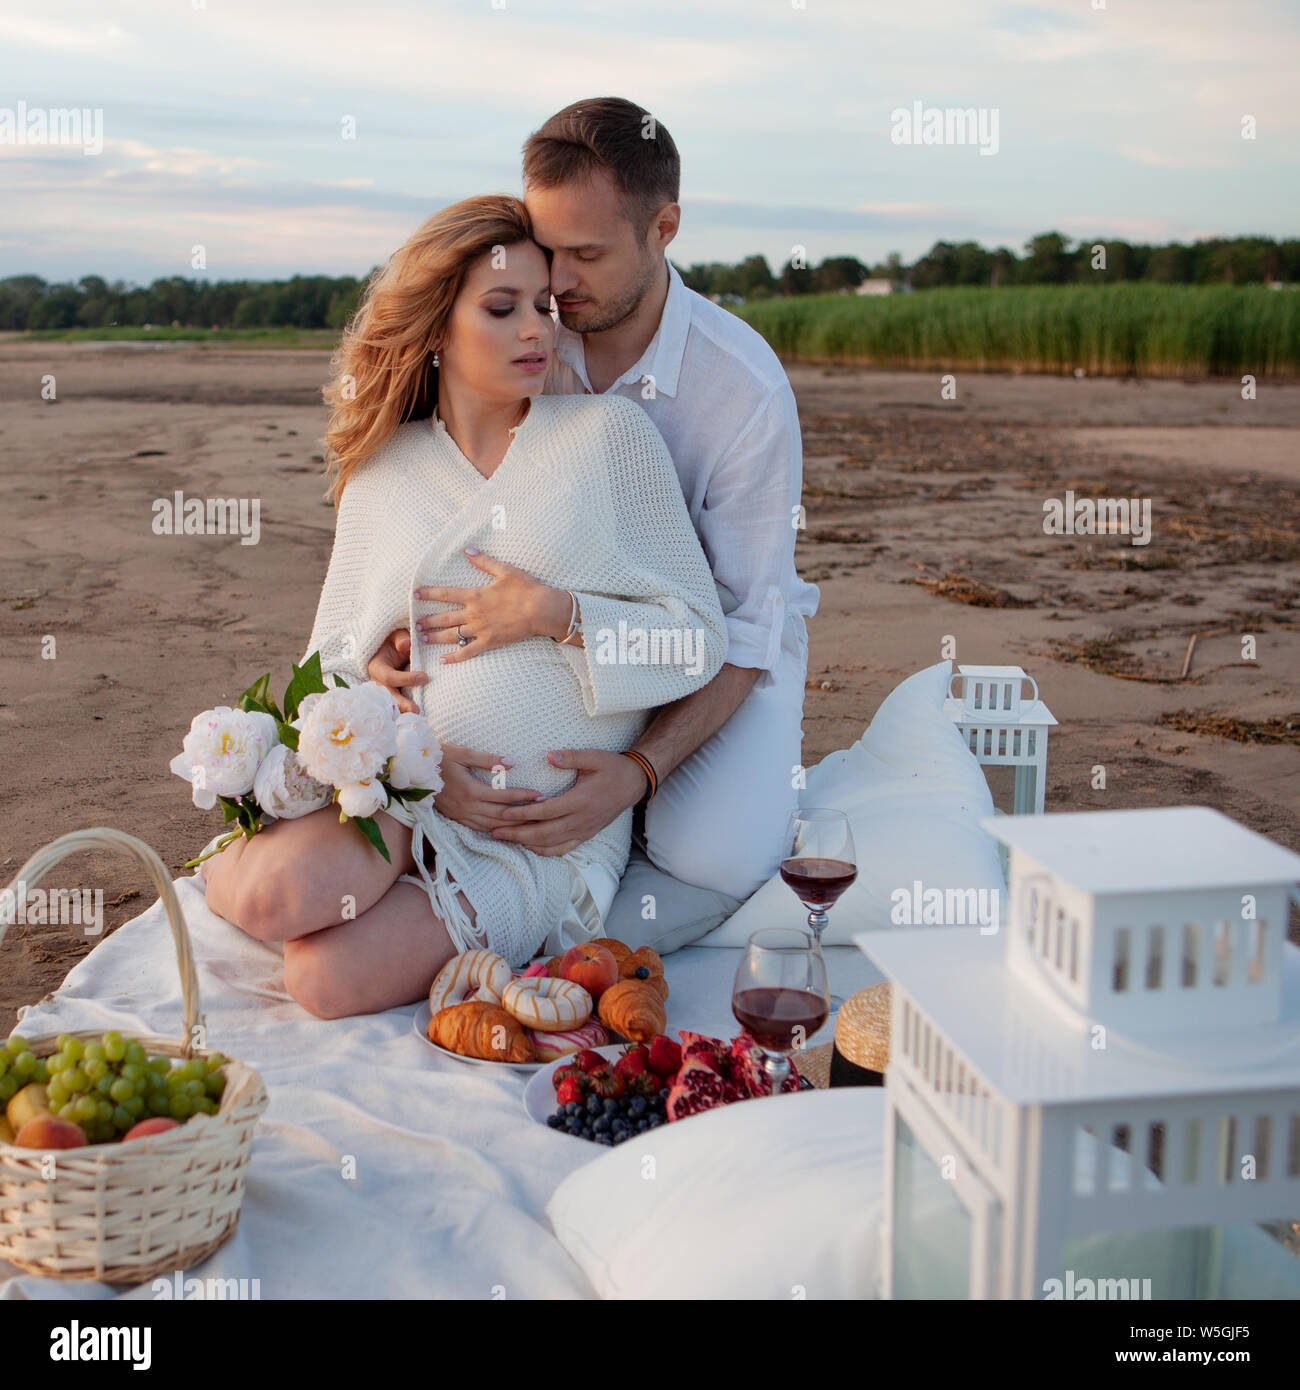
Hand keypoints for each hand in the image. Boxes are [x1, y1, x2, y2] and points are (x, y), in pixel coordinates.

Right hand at [367, 629, 426, 713]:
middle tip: (416, 710)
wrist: (391, 648)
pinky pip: (397, 705)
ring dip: (404, 711)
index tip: (424, 677)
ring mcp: (385, 691)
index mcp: (377, 667)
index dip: (406, 678)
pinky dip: (406, 711)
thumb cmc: (394, 640)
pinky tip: (417, 718)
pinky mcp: (393, 696)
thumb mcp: (396, 634)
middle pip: (387, 696)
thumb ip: (401, 638)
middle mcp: (378, 682)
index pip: (389, 676)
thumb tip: (405, 645)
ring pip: (391, 704)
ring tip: (418, 717)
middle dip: (401, 704)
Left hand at [414, 548, 571, 663]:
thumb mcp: (505, 570)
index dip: (429, 594)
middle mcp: (474, 613)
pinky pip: (468, 652)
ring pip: (452, 635)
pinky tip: (443, 660)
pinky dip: (454, 657)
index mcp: (475, 595)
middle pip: (444, 617)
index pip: (446, 594)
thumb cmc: (525, 588)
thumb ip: (484, 561)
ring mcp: (480, 629)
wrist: (540, 609)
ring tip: (422, 639)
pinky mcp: (489, 642)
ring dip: (435, 637)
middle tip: (414, 623)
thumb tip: (468, 550)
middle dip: (428, 620)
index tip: (415, 595)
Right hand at [432, 743, 544, 831]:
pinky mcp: (455, 818)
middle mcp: (467, 807)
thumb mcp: (463, 753)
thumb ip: (488, 759)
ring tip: (531, 826)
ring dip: (512, 827)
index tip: (541, 796)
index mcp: (471, 791)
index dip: (524, 796)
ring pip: (492, 826)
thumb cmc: (439, 757)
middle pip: (502, 816)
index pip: (505, 797)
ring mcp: (461, 815)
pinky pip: (479, 828)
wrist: (413, 770)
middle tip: (544, 815)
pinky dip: (495, 831)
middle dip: (524, 816)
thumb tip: (512, 762)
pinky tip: (506, 831)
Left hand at [490, 749, 646, 855]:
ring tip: (505, 840)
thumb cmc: (612, 768)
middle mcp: (581, 819)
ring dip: (526, 843)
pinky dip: (544, 851)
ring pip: (551, 844)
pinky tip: (529, 847)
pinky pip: (563, 849)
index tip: (503, 813)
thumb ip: (571, 757)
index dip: (523, 814)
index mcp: (580, 800)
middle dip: (517, 834)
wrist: (634, 784)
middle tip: (494, 832)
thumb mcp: (594, 757)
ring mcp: (584, 830)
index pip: (546, 811)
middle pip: (544, 832)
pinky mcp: (586, 835)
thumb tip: (548, 755)